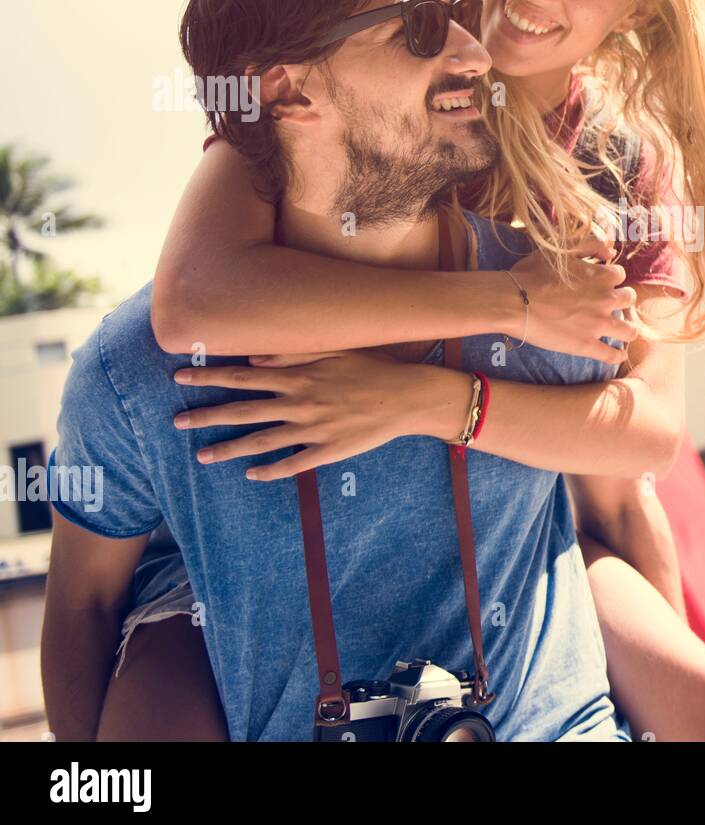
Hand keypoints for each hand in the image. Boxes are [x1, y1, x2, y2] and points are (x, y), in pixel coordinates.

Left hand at [172, 350, 470, 480]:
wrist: (408, 396)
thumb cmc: (373, 367)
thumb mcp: (335, 350)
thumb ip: (293, 354)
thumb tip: (255, 359)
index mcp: (298, 376)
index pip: (242, 376)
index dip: (209, 377)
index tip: (180, 377)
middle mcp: (299, 403)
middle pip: (243, 411)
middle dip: (206, 416)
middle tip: (176, 422)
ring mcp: (313, 429)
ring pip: (261, 441)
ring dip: (229, 448)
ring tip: (202, 455)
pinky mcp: (328, 451)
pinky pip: (293, 464)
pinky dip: (270, 470)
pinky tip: (251, 475)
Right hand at [506, 233, 637, 365]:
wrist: (514, 301)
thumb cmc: (534, 273)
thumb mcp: (562, 249)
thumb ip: (590, 244)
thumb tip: (611, 252)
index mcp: (602, 276)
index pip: (619, 275)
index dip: (610, 278)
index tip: (601, 282)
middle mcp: (606, 300)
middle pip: (629, 300)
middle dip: (623, 300)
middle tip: (611, 304)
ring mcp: (598, 325)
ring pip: (629, 330)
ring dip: (628, 329)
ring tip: (624, 331)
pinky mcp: (587, 346)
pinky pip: (612, 355)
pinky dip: (618, 356)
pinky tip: (619, 355)